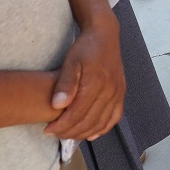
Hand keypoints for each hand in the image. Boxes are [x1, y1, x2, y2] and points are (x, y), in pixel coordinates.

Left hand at [46, 24, 123, 140]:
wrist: (105, 36)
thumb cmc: (85, 48)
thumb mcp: (70, 62)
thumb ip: (64, 84)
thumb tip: (56, 105)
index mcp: (96, 83)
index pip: (77, 114)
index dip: (61, 126)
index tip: (48, 129)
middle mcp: (110, 91)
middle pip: (89, 121)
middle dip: (70, 132)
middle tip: (55, 134)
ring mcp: (118, 93)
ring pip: (102, 123)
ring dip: (84, 133)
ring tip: (68, 134)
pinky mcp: (121, 93)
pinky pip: (115, 117)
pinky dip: (103, 128)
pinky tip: (92, 133)